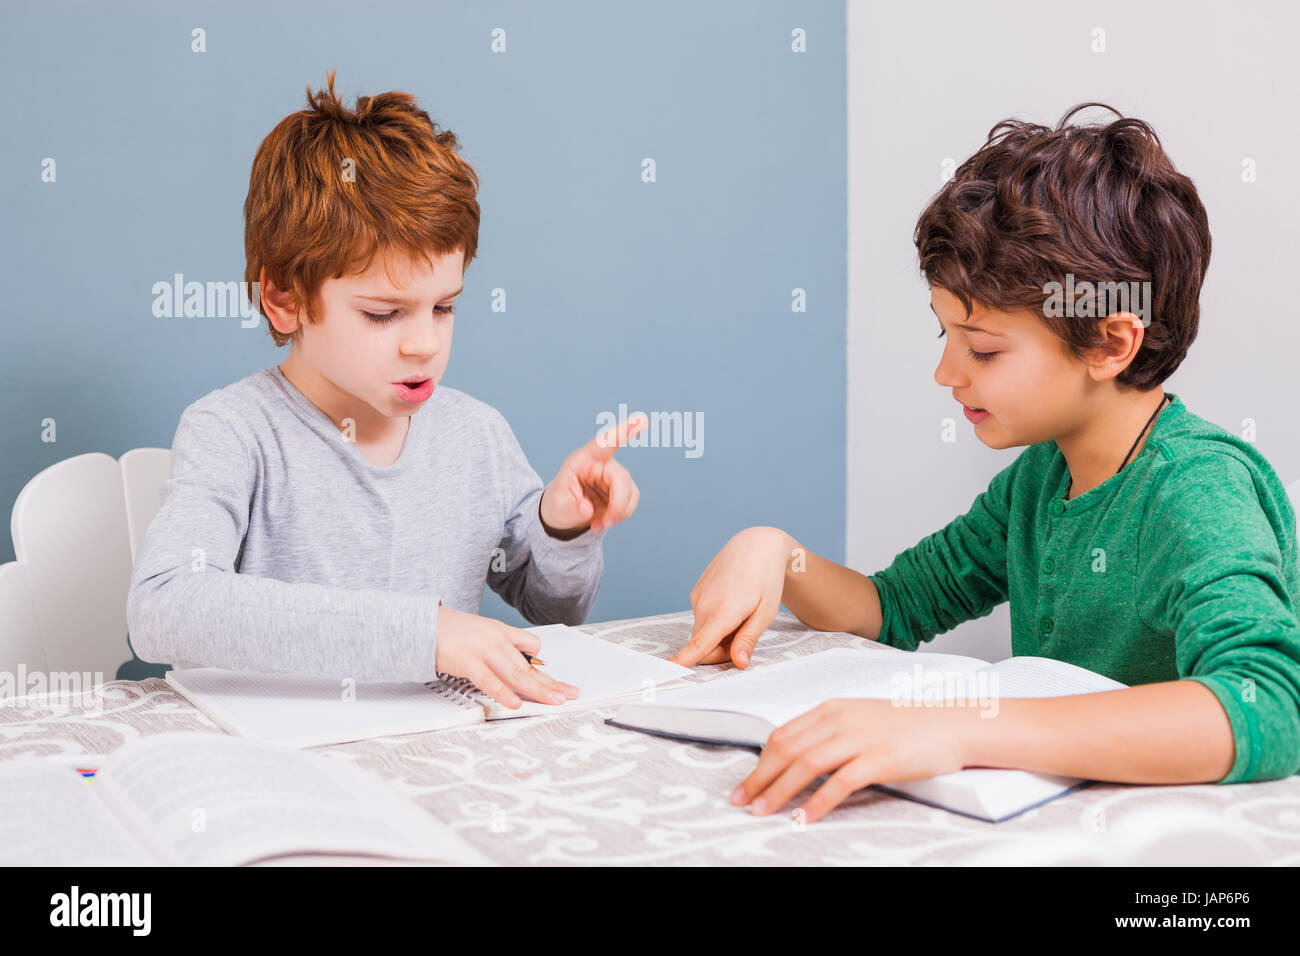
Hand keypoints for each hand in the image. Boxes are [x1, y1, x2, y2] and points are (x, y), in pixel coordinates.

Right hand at [433, 605, 579, 708]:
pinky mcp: (467, 661)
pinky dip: (504, 693)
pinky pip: (490, 681)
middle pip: (529, 665)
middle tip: (569, 693)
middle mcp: (497, 639)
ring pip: (516, 673)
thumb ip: (496, 648)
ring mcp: (483, 650)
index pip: (532, 645)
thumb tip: (511, 668)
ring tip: (554, 701)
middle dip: (551, 682)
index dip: (540, 665)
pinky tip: (515, 703)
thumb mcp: (479, 633)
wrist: (420, 622)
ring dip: (538, 690)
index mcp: (500, 630)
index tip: (552, 680)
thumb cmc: (448, 631)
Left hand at [539, 414, 646, 535]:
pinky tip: (605, 520)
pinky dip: (621, 515)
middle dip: (618, 505)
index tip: (641, 420)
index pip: (603, 444)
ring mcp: (613, 476)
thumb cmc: (558, 504)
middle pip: (621, 479)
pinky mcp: (622, 489)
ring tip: (599, 524)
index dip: (623, 432)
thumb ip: (571, 509)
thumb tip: (587, 509)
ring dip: (618, 513)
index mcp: (582, 461)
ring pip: (630, 493)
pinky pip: (631, 502)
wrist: (564, 514)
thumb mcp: (557, 509)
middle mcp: (601, 464)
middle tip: (606, 524)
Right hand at [670, 526, 794, 668]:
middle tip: (745, 639)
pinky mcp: (696, 592)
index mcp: (722, 613)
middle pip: (703, 646)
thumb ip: (748, 639)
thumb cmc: (766, 579)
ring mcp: (697, 597)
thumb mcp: (765, 613)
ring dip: (718, 635)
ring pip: (703, 632)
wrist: (756, 545)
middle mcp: (703, 605)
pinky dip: (714, 621)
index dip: (683, 661)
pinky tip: (732, 604)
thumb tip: (738, 663)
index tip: (666, 671)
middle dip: (720, 651)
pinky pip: (702, 617)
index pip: (698, 645)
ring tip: (742, 615)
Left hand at [729, 699, 973, 822]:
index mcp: (832, 707)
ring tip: (763, 812)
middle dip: (760, 778)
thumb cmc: (907, 726)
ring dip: (780, 791)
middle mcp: (841, 719)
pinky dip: (817, 802)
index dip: (759, 761)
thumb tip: (795, 759)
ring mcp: (861, 737)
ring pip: (807, 764)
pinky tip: (803, 818)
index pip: (783, 734)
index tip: (745, 784)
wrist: (953, 724)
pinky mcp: (880, 758)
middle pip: (788, 749)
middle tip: (742, 801)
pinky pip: (839, 783)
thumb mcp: (860, 719)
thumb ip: (829, 733)